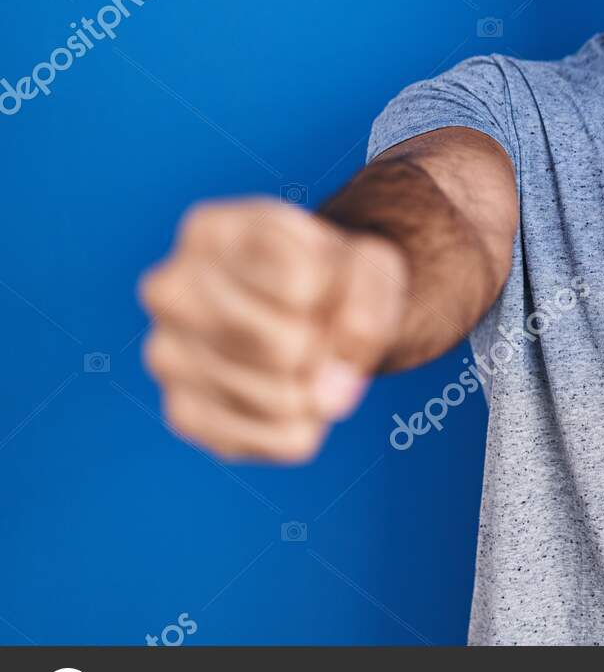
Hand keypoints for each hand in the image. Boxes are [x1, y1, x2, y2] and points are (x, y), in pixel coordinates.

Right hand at [138, 198, 408, 462]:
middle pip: (285, 348)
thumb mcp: (370, 266)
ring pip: (284, 400)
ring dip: (320, 386)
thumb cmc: (333, 277)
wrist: (310, 308)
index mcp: (210, 231)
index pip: (303, 282)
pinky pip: (279, 440)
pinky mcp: (184, 413)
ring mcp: (166, 355)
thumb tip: (330, 396)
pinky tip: (292, 392)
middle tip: (319, 326)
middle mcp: (170, 290)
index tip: (328, 280)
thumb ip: (368, 310)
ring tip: (304, 356)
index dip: (340, 292)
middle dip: (327, 345)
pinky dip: (310, 423)